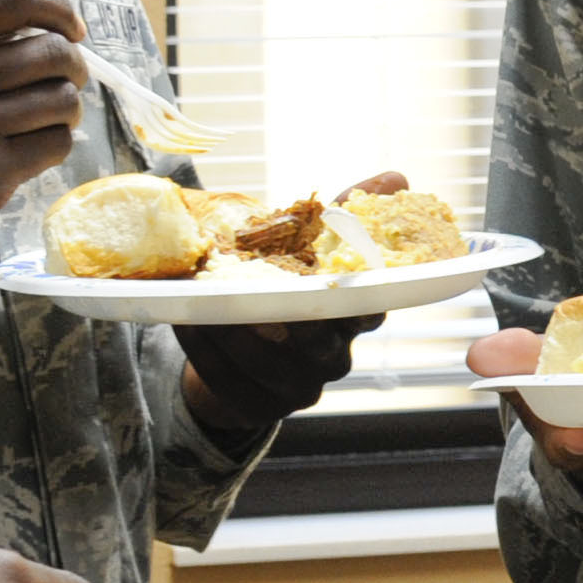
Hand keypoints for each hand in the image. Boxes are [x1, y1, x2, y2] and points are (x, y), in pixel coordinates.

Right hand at [0, 0, 89, 265]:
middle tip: (66, 79)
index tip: (73, 29)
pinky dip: (57, 142)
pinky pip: (57, 143)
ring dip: (68, 107)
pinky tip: (35, 144)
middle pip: (52, 51)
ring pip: (62, 99)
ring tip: (50, 114)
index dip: (60, 9)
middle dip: (74, 65)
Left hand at [175, 175, 408, 441]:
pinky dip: (204, 347)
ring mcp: (298, 389)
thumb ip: (347, 213)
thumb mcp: (313, 249)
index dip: (355, 295)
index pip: (370, 309)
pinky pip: (228, 377)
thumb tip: (398, 175)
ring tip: (201, 295)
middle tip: (251, 285)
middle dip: (282, 312)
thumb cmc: (286, 290)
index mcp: (353, 319)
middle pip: (314, 341)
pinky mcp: (259, 407)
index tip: (331, 273)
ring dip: (229, 325)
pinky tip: (184, 320)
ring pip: (263, 360)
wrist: (243, 356)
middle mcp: (334, 358)